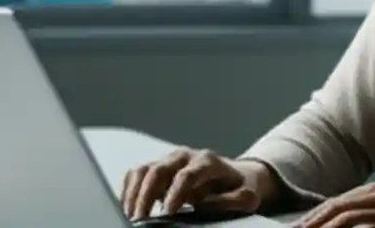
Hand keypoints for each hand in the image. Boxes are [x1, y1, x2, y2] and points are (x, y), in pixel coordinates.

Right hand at [120, 148, 272, 219]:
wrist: (235, 175)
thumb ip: (232, 200)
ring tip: (131, 215)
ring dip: (133, 193)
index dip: (175, 193)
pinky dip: (128, 190)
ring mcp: (169, 160)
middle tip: (140, 218)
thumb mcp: (246, 196)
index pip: (187, 175)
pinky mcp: (158, 167)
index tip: (167, 213)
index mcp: (207, 161)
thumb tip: (206, 204)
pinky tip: (127, 208)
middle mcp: (185, 156)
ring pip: (144, 169)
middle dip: (146, 194)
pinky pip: (136, 174)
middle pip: (159, 169)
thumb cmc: (239, 187)